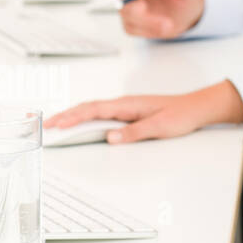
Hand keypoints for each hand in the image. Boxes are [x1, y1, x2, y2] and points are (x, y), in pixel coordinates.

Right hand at [44, 81, 242, 142]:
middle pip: (88, 108)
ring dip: (74, 117)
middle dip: (66, 116)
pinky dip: (86, 119)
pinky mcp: (129, 114)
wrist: (197, 107)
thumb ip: (134, 133)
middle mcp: (124, 104)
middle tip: (45, 126)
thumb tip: (110, 138)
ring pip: (94, 111)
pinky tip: (79, 125)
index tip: (56, 123)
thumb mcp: (159, 127)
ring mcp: (126, 108)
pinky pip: (102, 115)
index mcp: (128, 104)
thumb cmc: (181, 114)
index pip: (94, 109)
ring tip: (54, 126)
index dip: (73, 116)